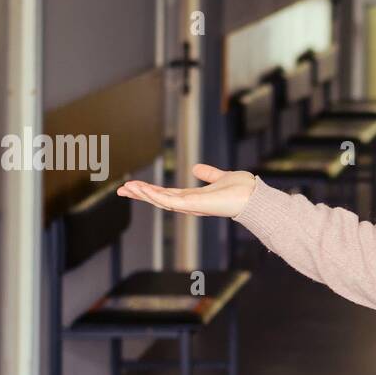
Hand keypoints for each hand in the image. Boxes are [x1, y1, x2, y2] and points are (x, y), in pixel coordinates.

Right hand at [117, 164, 254, 218]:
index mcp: (193, 198)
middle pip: (159, 199)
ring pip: (161, 201)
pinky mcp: (192, 205)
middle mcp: (189, 204)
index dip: (150, 191)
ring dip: (143, 194)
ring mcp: (190, 206)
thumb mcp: (220, 177)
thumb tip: (197, 168)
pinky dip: (154, 195)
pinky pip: (169, 201)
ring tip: (127, 188)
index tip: (134, 186)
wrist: (253, 196)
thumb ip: (209, 174)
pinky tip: (142, 189)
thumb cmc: (241, 190)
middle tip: (122, 189)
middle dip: (140, 194)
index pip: (167, 195)